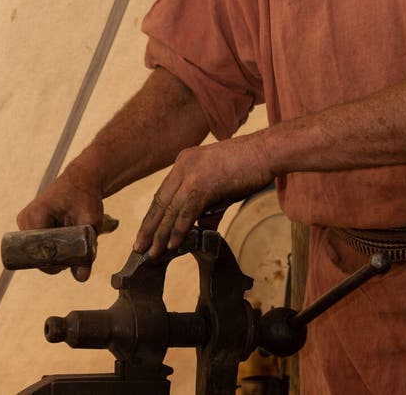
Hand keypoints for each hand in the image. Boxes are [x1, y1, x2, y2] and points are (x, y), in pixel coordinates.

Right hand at [16, 163, 103, 281]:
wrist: (82, 180)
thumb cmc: (85, 196)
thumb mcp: (90, 221)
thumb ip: (87, 249)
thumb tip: (82, 277)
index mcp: (35, 215)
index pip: (37, 253)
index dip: (54, 262)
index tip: (71, 261)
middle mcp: (25, 220)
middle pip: (36, 255)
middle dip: (56, 259)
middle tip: (74, 252)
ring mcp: (24, 223)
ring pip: (37, 253)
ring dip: (55, 254)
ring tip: (71, 242)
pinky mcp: (28, 226)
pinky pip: (38, 246)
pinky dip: (52, 248)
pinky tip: (64, 240)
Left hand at [134, 133, 273, 257]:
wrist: (266, 152)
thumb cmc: (248, 166)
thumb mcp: (220, 184)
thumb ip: (208, 205)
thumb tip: (203, 226)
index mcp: (184, 161)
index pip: (163, 193)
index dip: (153, 216)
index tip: (145, 233)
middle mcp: (183, 165)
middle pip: (160, 202)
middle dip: (149, 227)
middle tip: (139, 248)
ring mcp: (192, 174)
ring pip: (170, 210)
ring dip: (159, 234)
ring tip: (152, 253)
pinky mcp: (203, 184)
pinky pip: (186, 212)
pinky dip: (178, 230)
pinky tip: (171, 245)